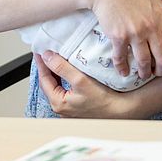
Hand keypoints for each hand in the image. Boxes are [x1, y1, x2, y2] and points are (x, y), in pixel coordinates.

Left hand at [36, 52, 161, 118]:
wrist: (121, 109)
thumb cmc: (104, 100)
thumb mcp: (80, 80)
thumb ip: (62, 68)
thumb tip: (47, 57)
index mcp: (58, 103)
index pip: (44, 79)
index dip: (42, 63)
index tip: (40, 51)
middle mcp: (62, 107)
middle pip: (50, 83)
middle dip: (49, 67)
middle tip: (47, 52)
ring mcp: (70, 107)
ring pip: (59, 85)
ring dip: (58, 72)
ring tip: (57, 58)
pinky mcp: (78, 105)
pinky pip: (67, 88)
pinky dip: (66, 78)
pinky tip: (70, 70)